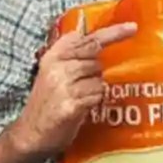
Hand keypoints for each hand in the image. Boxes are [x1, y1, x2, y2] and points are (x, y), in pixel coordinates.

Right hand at [13, 14, 136, 156]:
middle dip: (97, 71)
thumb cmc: (47, 103)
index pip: (87, 39)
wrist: (30, 134)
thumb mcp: (52, 73)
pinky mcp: (70, 104)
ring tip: (79, 98)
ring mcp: (63, 85)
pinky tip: (82, 107)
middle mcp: (57, 66)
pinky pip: (96, 96)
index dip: (112, 32)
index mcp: (53, 56)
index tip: (132, 28)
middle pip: (95, 58)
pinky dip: (94, 102)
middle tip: (85, 83)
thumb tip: (96, 41)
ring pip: (98, 79)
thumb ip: (70, 56)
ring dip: (94, 89)